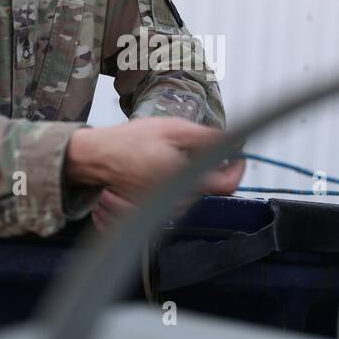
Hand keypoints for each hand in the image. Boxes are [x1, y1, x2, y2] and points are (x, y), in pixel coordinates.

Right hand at [66, 118, 244, 212]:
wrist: (99, 157)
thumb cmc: (132, 141)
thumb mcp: (174, 129)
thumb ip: (209, 138)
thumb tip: (237, 140)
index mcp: (184, 179)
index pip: (228, 184)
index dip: (239, 168)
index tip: (238, 153)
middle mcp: (178, 199)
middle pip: (213, 188)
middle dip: (214, 166)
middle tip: (200, 145)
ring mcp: (167, 207)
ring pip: (198, 192)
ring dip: (197, 174)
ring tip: (175, 153)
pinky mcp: (158, 208)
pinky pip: (181, 196)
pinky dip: (181, 181)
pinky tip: (166, 165)